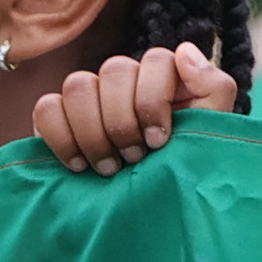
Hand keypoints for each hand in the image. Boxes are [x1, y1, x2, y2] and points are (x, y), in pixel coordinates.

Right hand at [34, 41, 240, 175]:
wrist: (150, 209)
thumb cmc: (183, 167)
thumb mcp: (210, 133)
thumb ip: (214, 89)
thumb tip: (185, 51)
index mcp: (164, 76)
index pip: (155, 59)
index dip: (153, 99)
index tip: (159, 140)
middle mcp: (125, 78)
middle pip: (114, 70)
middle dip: (124, 121)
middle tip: (135, 158)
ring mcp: (88, 94)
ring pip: (78, 85)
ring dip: (94, 132)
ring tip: (110, 167)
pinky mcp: (56, 116)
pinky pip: (46, 108)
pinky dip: (61, 137)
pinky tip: (79, 165)